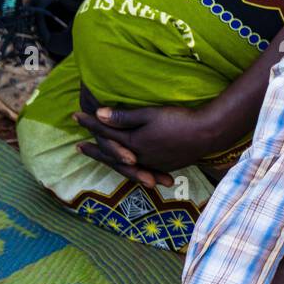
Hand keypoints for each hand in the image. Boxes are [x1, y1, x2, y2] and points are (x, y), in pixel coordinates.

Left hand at [74, 82, 216, 181]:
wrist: (207, 134)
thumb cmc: (178, 119)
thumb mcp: (149, 114)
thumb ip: (123, 117)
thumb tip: (99, 114)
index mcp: (133, 143)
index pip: (105, 132)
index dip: (90, 123)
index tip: (75, 115)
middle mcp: (139, 157)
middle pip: (110, 154)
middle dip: (94, 149)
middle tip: (77, 147)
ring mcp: (152, 164)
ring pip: (124, 165)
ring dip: (110, 161)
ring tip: (100, 158)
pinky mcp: (165, 166)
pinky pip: (142, 170)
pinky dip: (131, 169)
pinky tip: (130, 168)